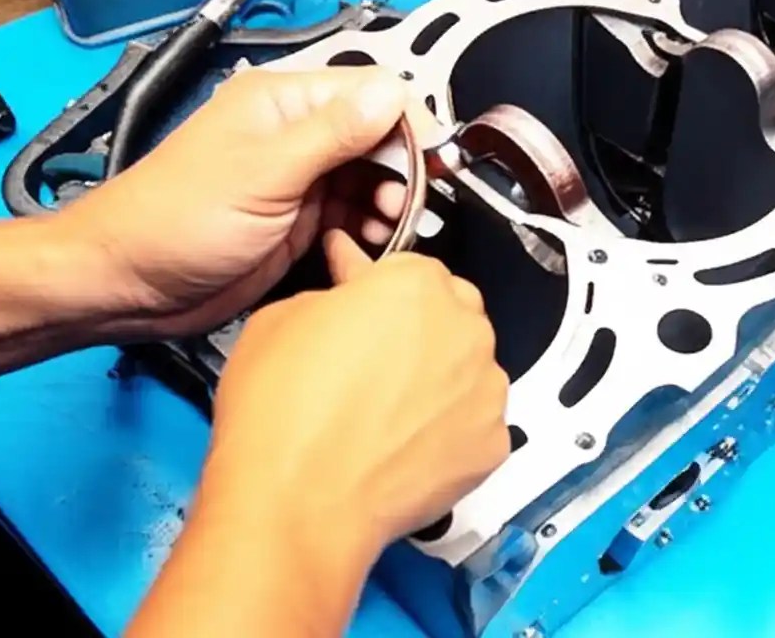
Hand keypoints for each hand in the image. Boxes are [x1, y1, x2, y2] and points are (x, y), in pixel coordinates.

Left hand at [57, 66, 417, 337]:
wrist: (128, 284)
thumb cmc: (174, 221)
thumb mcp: (265, 174)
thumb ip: (333, 134)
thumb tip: (391, 95)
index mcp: (282, 104)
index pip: (371, 93)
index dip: (407, 126)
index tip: (430, 164)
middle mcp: (295, 135)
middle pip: (378, 137)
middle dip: (402, 171)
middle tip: (406, 207)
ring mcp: (299, 179)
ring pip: (371, 179)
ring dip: (390, 204)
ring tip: (387, 230)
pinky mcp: (300, 220)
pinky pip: (353, 214)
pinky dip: (370, 228)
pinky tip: (369, 244)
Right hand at [127, 237, 509, 635]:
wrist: (299, 503)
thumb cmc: (282, 415)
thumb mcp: (282, 318)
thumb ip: (333, 290)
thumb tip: (348, 285)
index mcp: (416, 285)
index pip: (416, 270)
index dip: (386, 291)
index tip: (369, 304)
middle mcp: (464, 330)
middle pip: (454, 315)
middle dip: (421, 331)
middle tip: (374, 362)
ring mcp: (485, 389)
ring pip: (469, 371)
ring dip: (440, 381)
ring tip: (385, 412)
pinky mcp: (492, 444)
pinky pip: (476, 425)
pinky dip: (449, 432)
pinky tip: (404, 445)